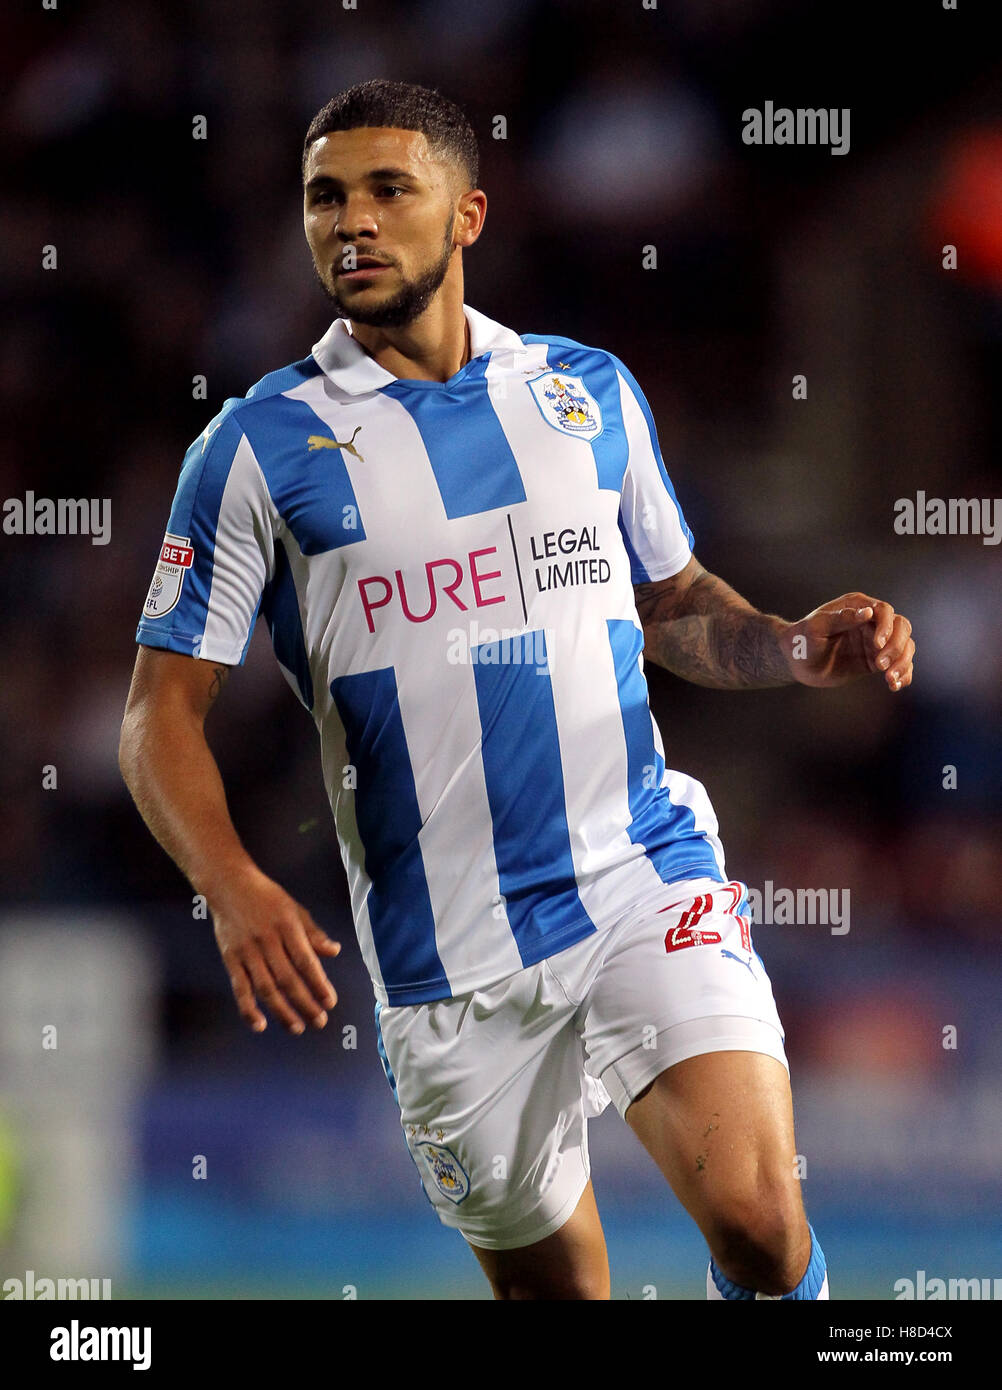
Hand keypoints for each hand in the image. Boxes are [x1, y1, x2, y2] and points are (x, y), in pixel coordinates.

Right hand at [207, 865, 340, 1033]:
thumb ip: (314, 933)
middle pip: (287, 979)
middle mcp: (267, 940)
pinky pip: (240, 987)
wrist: (229, 884)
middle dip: (305, 1003)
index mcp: (287, 926)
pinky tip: (260, 1025)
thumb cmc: (267, 898)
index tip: (331, 1002)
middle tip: (320, 1021)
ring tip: (297, 1028)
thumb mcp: (295, 909)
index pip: (306, 961)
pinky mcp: (229, 958)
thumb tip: (334, 951)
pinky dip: (248, 1008)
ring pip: (266, 988)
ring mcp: (247, 951)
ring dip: (282, 1012)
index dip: (318, 983)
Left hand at [782, 592, 914, 690]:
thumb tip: (868, 612)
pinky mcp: (876, 660)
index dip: (886, 627)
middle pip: (901, 627)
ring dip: (903, 662)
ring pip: (904, 646)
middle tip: (881, 665)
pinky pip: (899, 664)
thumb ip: (841, 618)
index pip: (884, 611)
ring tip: (890, 680)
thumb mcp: (817, 627)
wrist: (796, 663)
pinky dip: (903, 674)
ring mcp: (875, 641)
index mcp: (857, 607)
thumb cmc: (802, 639)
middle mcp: (871, 622)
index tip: (876, 645)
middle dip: (896, 646)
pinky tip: (895, 685)